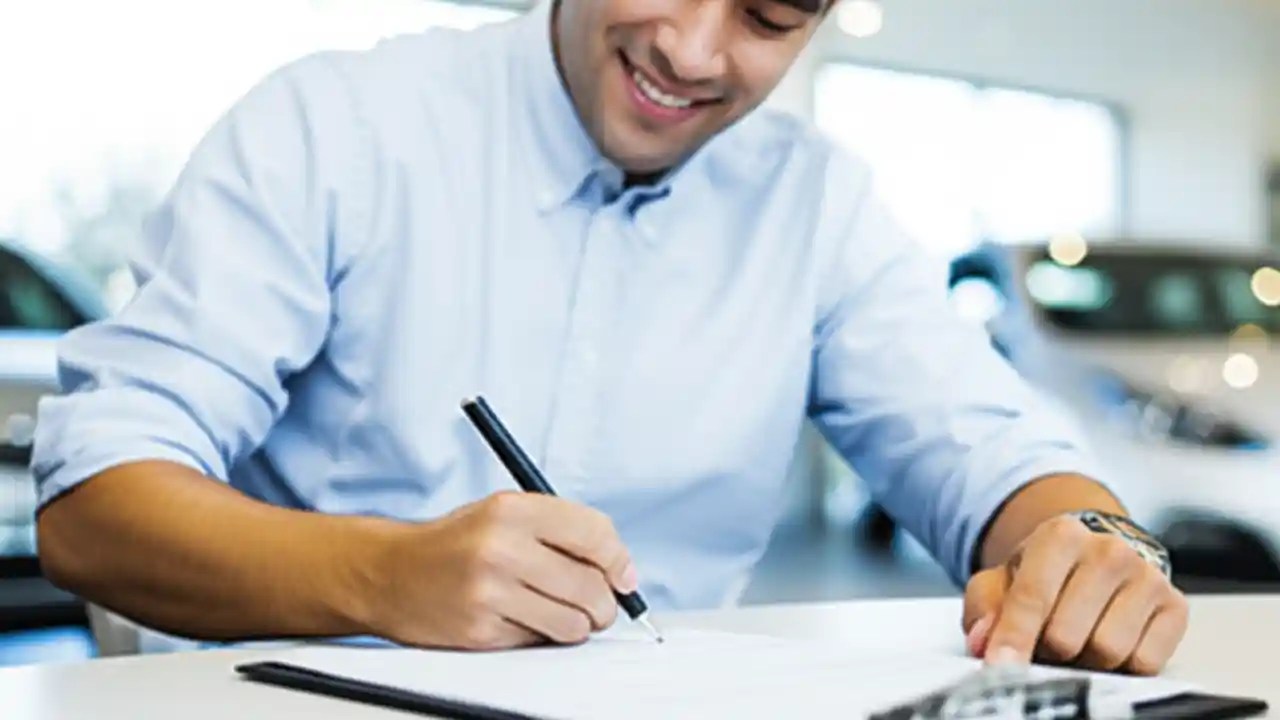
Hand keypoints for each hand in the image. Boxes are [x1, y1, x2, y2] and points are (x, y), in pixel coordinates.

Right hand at [364, 491, 634, 649]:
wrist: (390, 573)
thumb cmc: (456, 543)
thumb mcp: (505, 514)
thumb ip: (561, 530)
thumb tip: (619, 568)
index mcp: (512, 510)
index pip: (593, 534)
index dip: (619, 560)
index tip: (624, 576)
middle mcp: (501, 548)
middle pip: (590, 586)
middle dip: (606, 603)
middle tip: (600, 605)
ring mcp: (490, 592)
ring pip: (572, 623)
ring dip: (578, 625)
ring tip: (561, 613)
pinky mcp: (481, 631)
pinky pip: (538, 641)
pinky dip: (540, 635)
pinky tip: (519, 618)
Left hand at [962, 515, 1188, 674]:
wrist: (1099, 556)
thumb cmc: (1045, 574)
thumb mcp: (1003, 580)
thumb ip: (986, 608)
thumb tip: (984, 641)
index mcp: (1061, 535)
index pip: (1032, 597)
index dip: (1013, 638)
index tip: (1001, 666)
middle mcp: (1110, 550)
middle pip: (1067, 635)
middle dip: (1048, 650)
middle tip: (1045, 642)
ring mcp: (1148, 577)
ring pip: (1108, 651)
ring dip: (1085, 659)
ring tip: (1078, 639)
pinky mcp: (1176, 606)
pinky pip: (1145, 663)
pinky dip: (1122, 666)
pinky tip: (1111, 641)